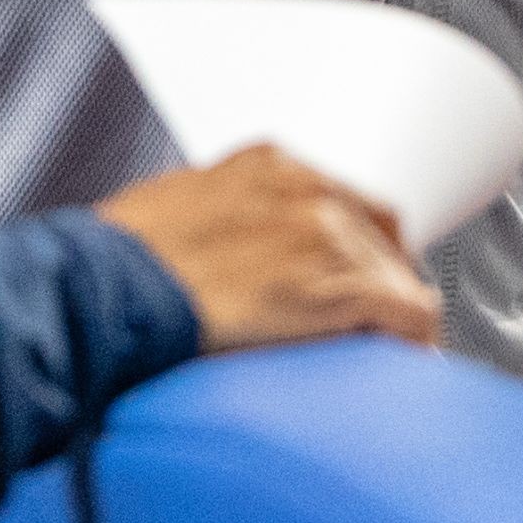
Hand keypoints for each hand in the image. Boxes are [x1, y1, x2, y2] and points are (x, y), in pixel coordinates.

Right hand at [94, 144, 440, 351]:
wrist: (110, 286)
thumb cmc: (124, 257)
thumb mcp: (179, 208)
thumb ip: (227, 216)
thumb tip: (235, 252)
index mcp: (266, 164)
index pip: (344, 198)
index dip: (353, 245)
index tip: (351, 273)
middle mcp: (304, 188)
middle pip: (380, 234)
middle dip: (379, 274)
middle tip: (371, 316)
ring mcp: (325, 233)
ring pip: (397, 275)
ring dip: (391, 312)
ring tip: (385, 348)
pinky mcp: (336, 284)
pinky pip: (407, 312)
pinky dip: (412, 338)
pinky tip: (405, 358)